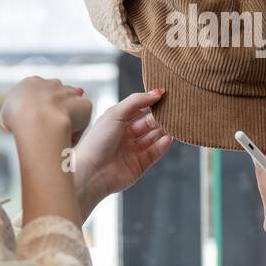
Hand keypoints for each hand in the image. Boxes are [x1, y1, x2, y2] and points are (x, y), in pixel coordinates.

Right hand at [0, 76, 92, 145]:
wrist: (38, 121)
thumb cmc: (18, 120)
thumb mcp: (6, 115)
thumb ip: (14, 114)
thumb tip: (20, 121)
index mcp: (31, 82)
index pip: (36, 93)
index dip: (37, 110)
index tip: (34, 123)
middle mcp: (52, 83)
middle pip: (56, 97)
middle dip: (54, 112)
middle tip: (48, 129)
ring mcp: (70, 92)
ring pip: (71, 108)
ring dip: (67, 121)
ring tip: (58, 137)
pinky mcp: (85, 104)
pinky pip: (82, 120)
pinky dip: (77, 131)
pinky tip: (68, 140)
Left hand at [72, 89, 172, 214]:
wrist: (91, 173)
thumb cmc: (98, 141)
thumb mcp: (115, 114)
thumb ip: (137, 101)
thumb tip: (157, 93)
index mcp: (116, 122)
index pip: (138, 109)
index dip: (150, 102)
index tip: (165, 96)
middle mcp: (124, 136)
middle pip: (148, 123)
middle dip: (159, 117)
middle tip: (173, 110)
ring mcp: (132, 151)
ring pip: (153, 138)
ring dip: (164, 130)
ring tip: (174, 123)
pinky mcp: (139, 166)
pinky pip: (154, 153)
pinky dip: (162, 145)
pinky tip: (168, 138)